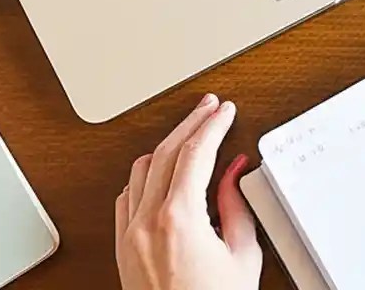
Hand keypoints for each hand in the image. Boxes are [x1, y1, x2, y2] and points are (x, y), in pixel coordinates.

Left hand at [115, 95, 261, 289]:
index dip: (213, 124)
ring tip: (188, 137)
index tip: (225, 111)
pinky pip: (127, 196)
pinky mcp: (123, 247)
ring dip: (166, 147)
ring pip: (141, 169)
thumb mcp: (241, 256)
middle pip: (167, 151)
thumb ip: (236, 207)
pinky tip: (159, 174)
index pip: (196, 152)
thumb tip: (233, 174)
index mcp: (179, 218)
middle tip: (209, 108)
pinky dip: (144, 176)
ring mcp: (130, 233)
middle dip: (190, 124)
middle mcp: (147, 221)